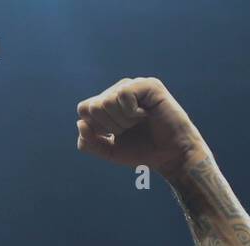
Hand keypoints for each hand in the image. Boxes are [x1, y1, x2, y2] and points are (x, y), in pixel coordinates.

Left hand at [76, 77, 208, 177]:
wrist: (169, 155)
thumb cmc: (141, 151)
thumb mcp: (109, 151)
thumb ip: (89, 142)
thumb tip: (80, 123)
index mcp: (108, 104)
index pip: (84, 109)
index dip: (95, 128)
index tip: (114, 135)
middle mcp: (119, 91)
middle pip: (93, 106)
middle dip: (109, 126)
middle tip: (129, 129)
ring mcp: (134, 86)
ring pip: (107, 101)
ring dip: (122, 121)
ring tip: (138, 122)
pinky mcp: (148, 84)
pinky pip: (124, 94)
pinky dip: (131, 112)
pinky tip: (145, 114)